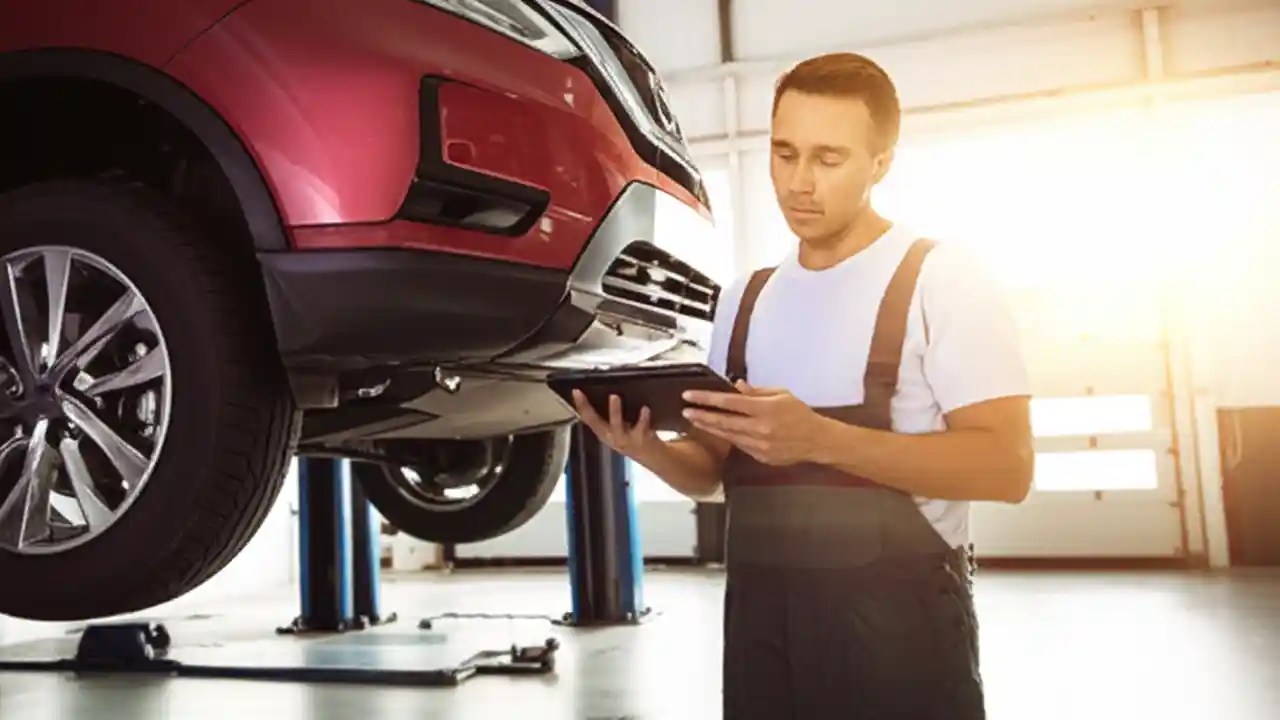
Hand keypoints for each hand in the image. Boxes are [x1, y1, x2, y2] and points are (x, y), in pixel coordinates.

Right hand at [571, 390, 660, 459]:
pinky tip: (644, 408)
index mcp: (603, 432)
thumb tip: (603, 392)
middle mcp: (611, 437)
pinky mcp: (640, 440)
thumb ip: (608, 417)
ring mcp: (624, 439)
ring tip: (614, 396)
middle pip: (595, 422)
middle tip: (581, 394)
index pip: (587, 418)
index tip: (575, 392)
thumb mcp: (615, 429)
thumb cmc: (631, 438)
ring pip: (616, 425)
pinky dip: (643, 418)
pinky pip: (641, 427)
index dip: (580, 405)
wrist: (650, 456)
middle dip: (587, 408)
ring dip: (614, 411)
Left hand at [681, 381, 829, 465]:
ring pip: (727, 436)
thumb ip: (757, 392)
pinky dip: (727, 437)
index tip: (689, 395)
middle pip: (722, 422)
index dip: (706, 399)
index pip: (728, 402)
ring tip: (695, 420)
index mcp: (765, 409)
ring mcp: (759, 445)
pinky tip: (716, 431)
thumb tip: (737, 386)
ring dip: (709, 428)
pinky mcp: (760, 457)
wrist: (816, 441)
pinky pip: (739, 445)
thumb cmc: (800, 414)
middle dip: (701, 416)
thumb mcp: (781, 394)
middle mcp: (760, 428)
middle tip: (685, 410)